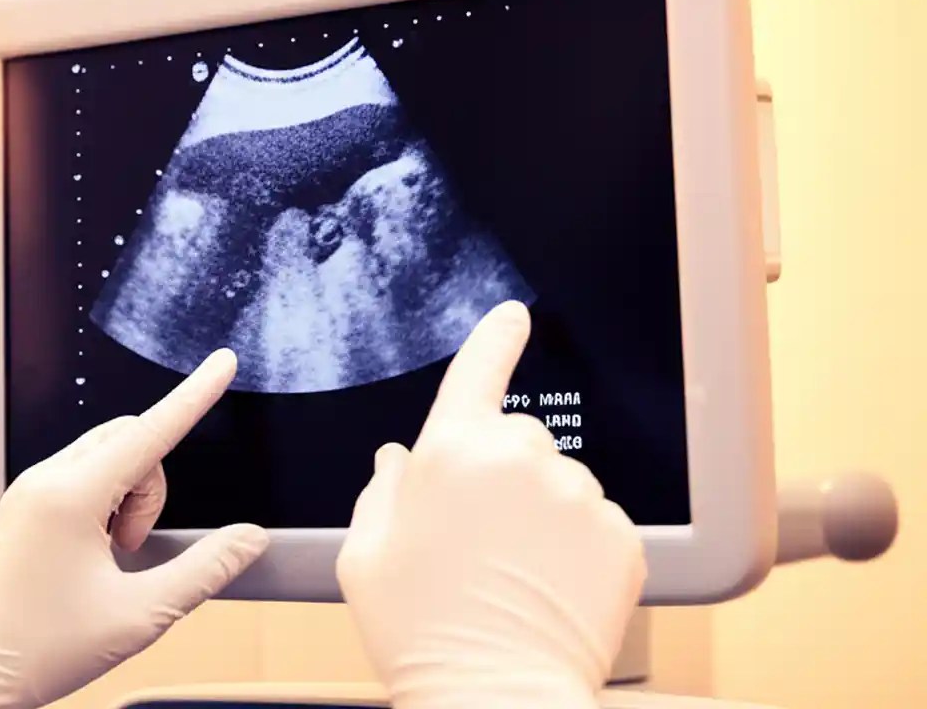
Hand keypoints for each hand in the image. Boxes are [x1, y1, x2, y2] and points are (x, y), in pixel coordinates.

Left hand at [0, 350, 268, 708]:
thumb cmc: (46, 649)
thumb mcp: (143, 615)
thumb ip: (207, 570)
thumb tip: (250, 538)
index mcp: (70, 497)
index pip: (151, 432)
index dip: (194, 396)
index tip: (222, 363)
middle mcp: (44, 481)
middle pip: (130, 440)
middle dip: (152, 485)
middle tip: (135, 549)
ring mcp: (29, 490)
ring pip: (108, 456)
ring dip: (130, 497)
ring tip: (112, 558)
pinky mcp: (25, 505)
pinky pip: (84, 475)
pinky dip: (107, 503)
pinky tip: (94, 554)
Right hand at [338, 302, 646, 708]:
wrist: (492, 695)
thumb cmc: (417, 630)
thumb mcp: (365, 557)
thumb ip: (383, 493)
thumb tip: (400, 461)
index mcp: (452, 452)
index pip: (479, 370)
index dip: (495, 338)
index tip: (513, 317)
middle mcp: (521, 459)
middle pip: (516, 437)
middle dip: (500, 471)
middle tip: (477, 536)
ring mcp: (578, 496)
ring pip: (559, 481)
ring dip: (541, 511)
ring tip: (513, 573)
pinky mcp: (620, 535)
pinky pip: (596, 522)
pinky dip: (576, 546)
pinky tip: (549, 587)